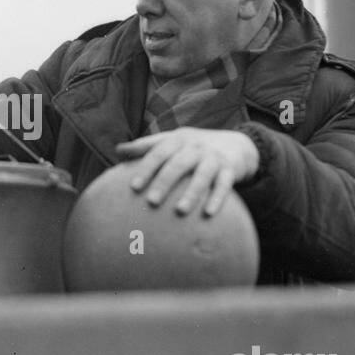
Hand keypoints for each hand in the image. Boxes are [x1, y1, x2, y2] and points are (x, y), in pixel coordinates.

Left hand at [114, 128, 258, 216]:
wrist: (236, 144)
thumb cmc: (194, 146)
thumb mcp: (173, 140)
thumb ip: (147, 146)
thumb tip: (118, 150)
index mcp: (178, 140)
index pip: (158, 152)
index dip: (146, 168)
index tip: (133, 187)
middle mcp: (195, 148)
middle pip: (177, 164)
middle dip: (164, 182)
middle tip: (152, 202)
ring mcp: (214, 158)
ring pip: (202, 176)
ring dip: (191, 193)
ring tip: (180, 211)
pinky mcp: (230, 170)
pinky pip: (224, 185)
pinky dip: (217, 199)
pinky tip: (208, 213)